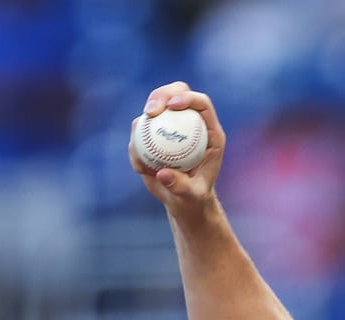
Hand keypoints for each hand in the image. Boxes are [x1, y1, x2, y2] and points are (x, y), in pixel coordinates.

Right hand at [130, 81, 225, 208]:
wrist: (183, 200)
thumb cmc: (194, 197)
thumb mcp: (192, 195)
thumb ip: (181, 186)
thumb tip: (162, 173)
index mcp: (209, 132)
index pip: (202, 104)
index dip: (188, 98)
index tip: (171, 106)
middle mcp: (190, 124)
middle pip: (176, 93)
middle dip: (160, 95)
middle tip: (149, 112)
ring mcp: (170, 126)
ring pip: (154, 107)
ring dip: (142, 124)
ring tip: (142, 157)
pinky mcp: (153, 134)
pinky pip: (139, 130)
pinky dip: (135, 145)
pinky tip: (141, 168)